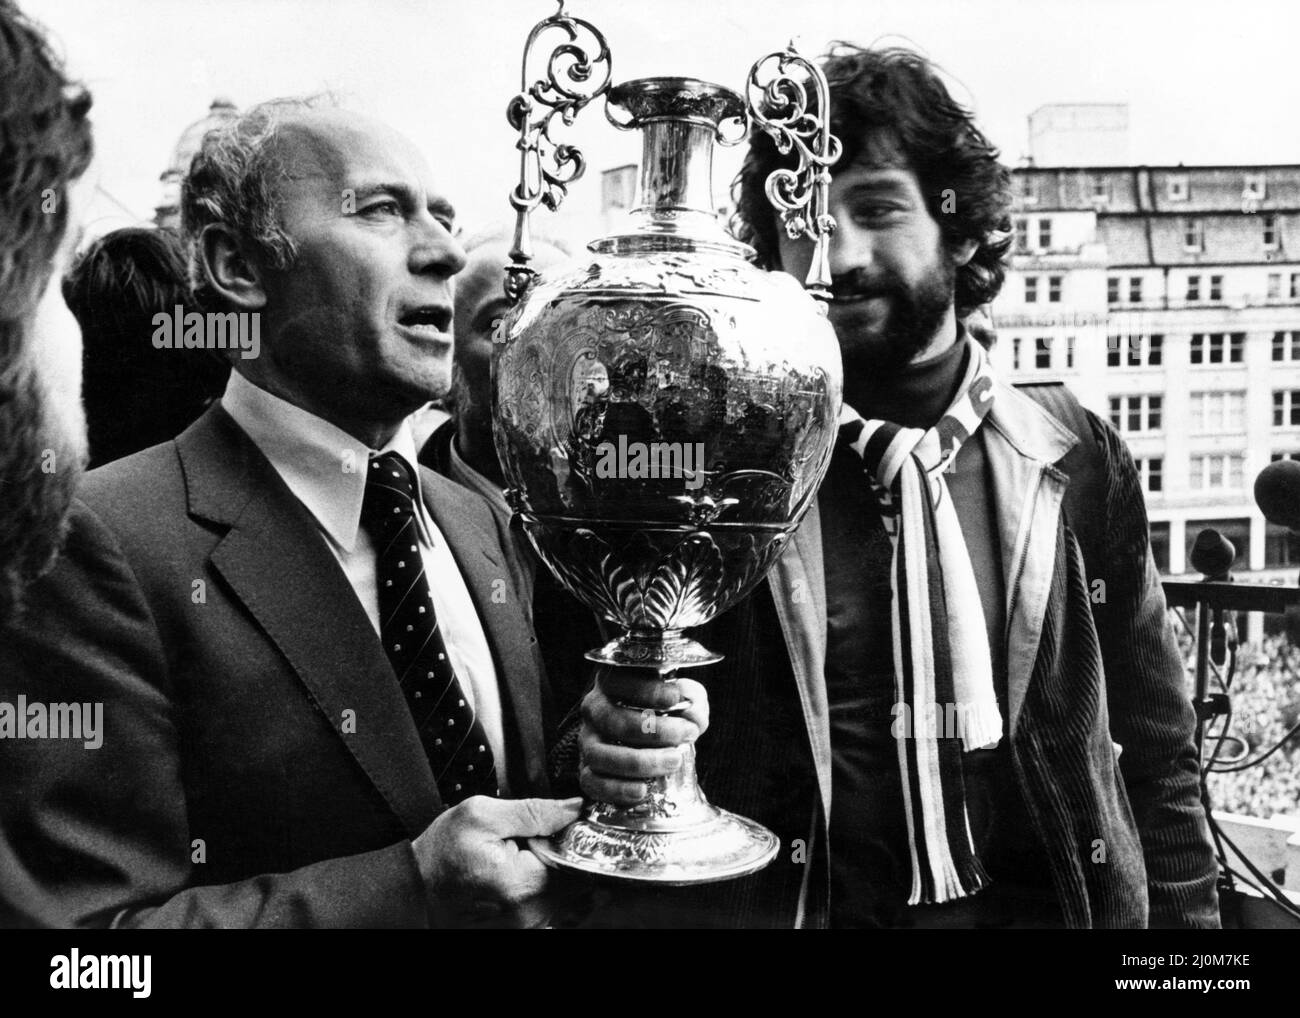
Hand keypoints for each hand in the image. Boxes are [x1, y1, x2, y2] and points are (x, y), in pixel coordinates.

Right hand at [412, 795, 581, 925]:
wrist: (412, 890)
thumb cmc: (440, 855)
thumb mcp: (482, 815)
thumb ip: (534, 811)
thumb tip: (572, 808)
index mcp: (523, 884)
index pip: (578, 860)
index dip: (573, 839)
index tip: (561, 827)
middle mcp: (528, 914)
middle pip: (576, 882)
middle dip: (565, 857)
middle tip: (538, 842)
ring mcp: (525, 927)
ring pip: (566, 897)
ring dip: (557, 875)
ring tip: (524, 859)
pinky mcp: (519, 930)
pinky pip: (550, 909)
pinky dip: (545, 891)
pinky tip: (523, 876)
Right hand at [579, 666, 709, 805]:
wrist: (649, 741)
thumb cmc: (663, 713)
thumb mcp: (680, 698)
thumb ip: (692, 698)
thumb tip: (693, 713)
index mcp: (611, 683)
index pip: (617, 681)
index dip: (646, 690)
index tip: (675, 698)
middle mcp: (594, 710)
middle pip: (613, 720)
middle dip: (654, 730)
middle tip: (687, 734)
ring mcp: (588, 741)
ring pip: (599, 754)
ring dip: (639, 761)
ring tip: (674, 761)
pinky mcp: (587, 770)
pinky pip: (592, 783)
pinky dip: (616, 789)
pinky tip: (642, 791)